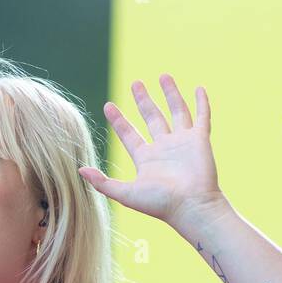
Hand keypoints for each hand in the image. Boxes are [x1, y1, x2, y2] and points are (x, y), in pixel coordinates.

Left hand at [79, 73, 226, 232]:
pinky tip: (199, 88)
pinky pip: (201, 117)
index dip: (118, 120)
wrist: (191, 206)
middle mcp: (164, 148)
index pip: (129, 134)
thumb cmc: (160, 204)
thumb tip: (79, 170)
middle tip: (135, 83)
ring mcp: (182, 143)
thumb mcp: (126, 193)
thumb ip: (103, 182)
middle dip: (143, 100)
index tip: (108, 106)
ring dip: (170, 94)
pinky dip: (201, 103)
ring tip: (163, 76)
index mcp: (146, 159)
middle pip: (152, 118)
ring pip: (176, 112)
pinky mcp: (200, 140)